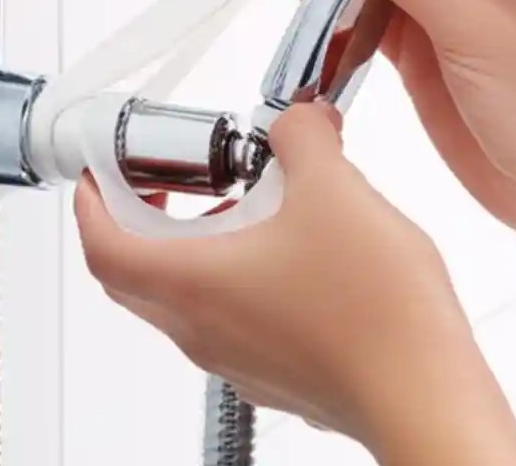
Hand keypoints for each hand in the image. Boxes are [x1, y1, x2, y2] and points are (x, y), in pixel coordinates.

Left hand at [75, 105, 515, 462]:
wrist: (425, 395)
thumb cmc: (374, 314)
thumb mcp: (334, 189)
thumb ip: (304, 136)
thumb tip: (298, 121)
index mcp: (191, 283)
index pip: (102, 247)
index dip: (89, 204)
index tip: (100, 175)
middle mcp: (202, 330)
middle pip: (135, 276)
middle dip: (140, 222)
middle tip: (166, 184)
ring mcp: (237, 359)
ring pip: (184, 299)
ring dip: (194, 249)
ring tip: (243, 206)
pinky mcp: (275, 373)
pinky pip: (230, 320)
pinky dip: (237, 279)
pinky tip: (292, 252)